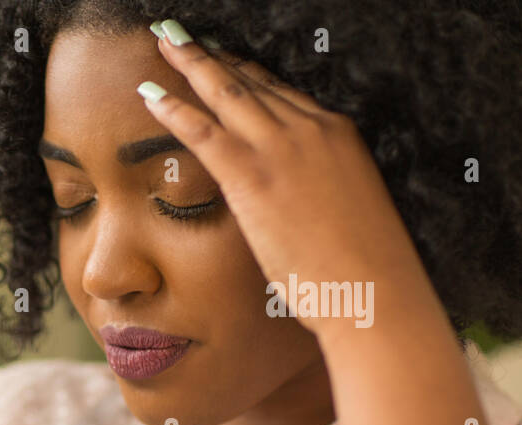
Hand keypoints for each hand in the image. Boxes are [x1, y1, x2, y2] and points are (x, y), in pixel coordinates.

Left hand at [138, 20, 443, 337]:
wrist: (373, 292)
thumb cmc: (361, 271)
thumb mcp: (343, 215)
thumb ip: (316, 194)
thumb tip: (295, 205)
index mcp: (337, 136)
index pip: (282, 94)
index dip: (246, 74)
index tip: (222, 60)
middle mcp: (311, 130)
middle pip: (252, 82)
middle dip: (213, 57)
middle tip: (181, 36)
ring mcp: (283, 150)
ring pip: (226, 94)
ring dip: (190, 65)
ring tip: (162, 44)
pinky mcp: (254, 177)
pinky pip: (204, 132)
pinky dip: (174, 109)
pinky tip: (148, 94)